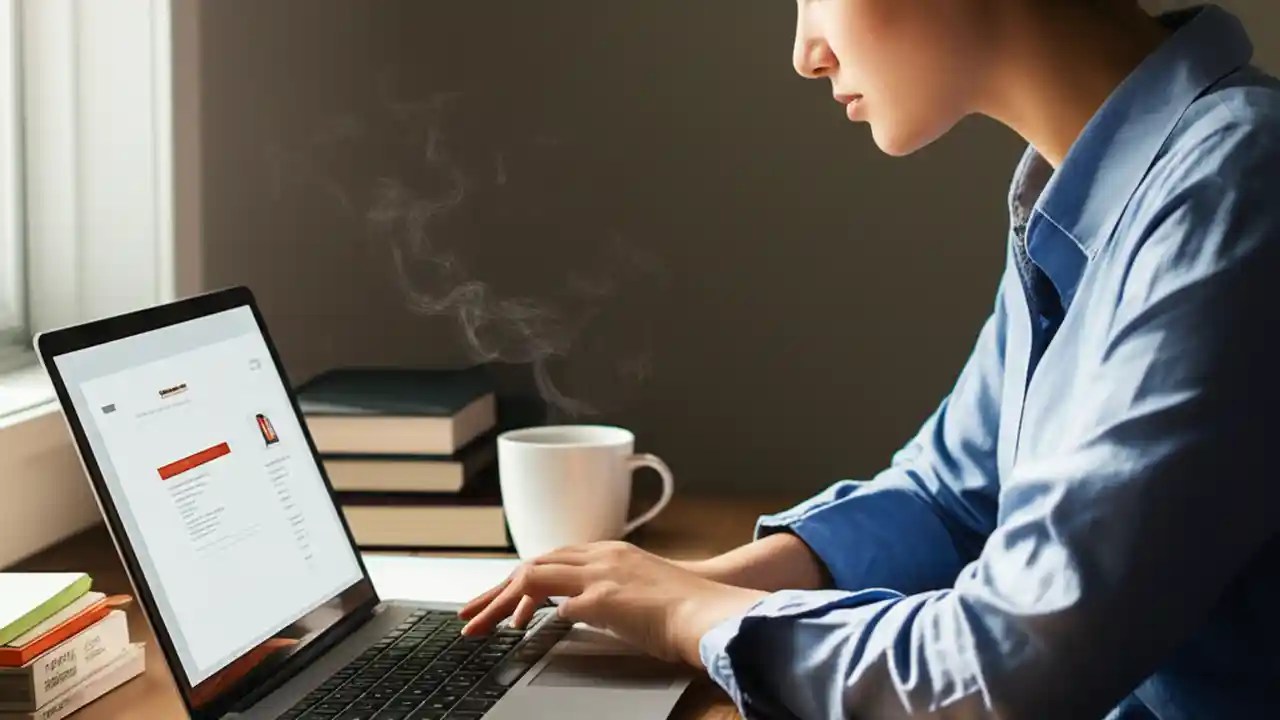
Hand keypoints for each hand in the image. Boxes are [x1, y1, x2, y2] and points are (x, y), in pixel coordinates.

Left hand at [458, 542, 766, 665]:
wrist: (712, 612)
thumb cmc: (684, 610)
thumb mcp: (638, 596)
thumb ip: (606, 597)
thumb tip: (575, 613)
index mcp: (610, 554)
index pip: (550, 560)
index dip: (517, 581)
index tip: (494, 601)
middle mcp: (602, 556)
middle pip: (534, 565)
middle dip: (495, 591)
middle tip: (469, 614)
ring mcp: (602, 574)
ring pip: (534, 576)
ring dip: (500, 601)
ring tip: (478, 625)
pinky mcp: (604, 596)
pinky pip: (553, 601)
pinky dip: (528, 612)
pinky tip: (515, 629)